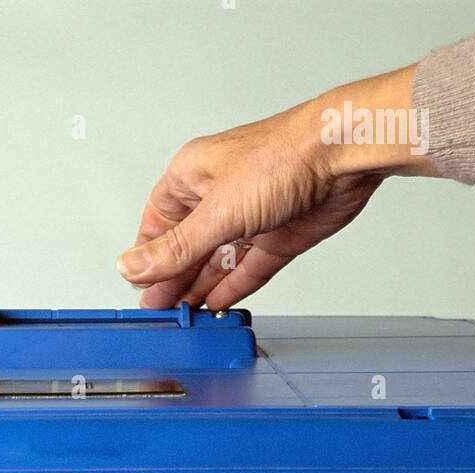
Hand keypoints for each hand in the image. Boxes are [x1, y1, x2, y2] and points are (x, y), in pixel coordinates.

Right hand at [117, 65, 439, 308]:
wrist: (342, 156)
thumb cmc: (283, 156)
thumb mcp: (216, 212)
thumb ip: (175, 248)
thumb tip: (133, 265)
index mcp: (193, 176)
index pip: (158, 222)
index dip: (148, 256)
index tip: (141, 285)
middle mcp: (219, 196)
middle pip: (186, 247)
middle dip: (172, 279)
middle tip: (160, 309)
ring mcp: (249, 217)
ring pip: (216, 261)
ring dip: (199, 287)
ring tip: (182, 314)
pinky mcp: (277, 236)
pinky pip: (247, 268)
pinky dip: (232, 287)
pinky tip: (215, 304)